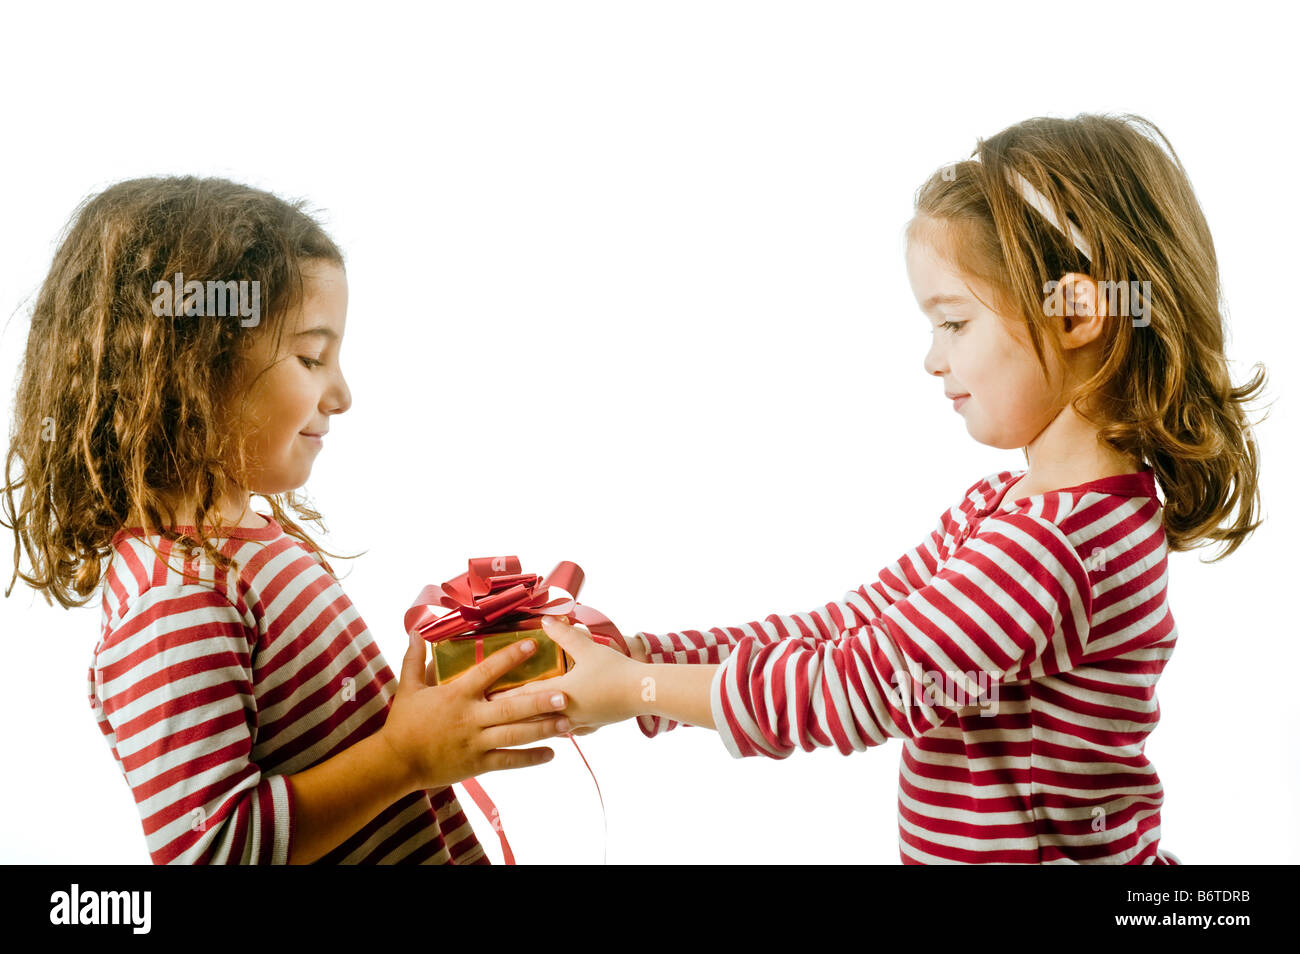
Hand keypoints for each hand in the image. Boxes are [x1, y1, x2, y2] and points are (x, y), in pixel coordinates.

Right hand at [379, 630, 572, 793]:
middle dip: (539, 701)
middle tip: (565, 694)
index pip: (488, 671)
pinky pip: (508, 761)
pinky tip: (551, 753)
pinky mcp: (477, 764)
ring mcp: (475, 742)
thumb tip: (415, 630)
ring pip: (514, 735)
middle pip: (510, 707)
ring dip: (542, 728)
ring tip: (567, 722)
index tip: (532, 645)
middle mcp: (470, 717)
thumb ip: (415, 659)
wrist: (395, 762)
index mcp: (457, 694)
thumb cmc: (403, 723)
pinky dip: (530, 758)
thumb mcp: (408, 687)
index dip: (511, 657)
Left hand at [493, 616, 642, 730]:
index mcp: (560, 693)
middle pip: (531, 716)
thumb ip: (565, 634)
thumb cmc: (615, 670)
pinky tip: (558, 730)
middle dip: (512, 715)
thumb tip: (546, 620)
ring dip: (532, 726)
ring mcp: (578, 722)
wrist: (644, 693)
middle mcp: (565, 712)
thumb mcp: (588, 647)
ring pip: (548, 728)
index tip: (484, 698)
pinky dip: (558, 729)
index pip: (524, 696)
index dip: (503, 696)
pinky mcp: (592, 725)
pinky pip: (569, 731)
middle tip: (490, 715)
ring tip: (517, 726)